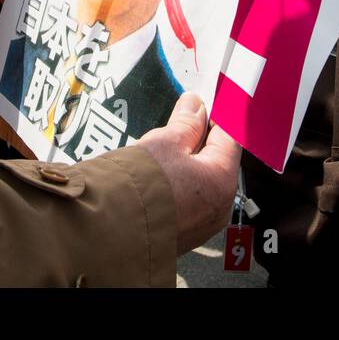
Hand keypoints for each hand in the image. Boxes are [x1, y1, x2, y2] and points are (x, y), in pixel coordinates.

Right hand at [137, 92, 240, 254]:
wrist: (108, 233)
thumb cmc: (138, 188)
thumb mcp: (164, 142)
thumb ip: (185, 122)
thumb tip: (195, 105)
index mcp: (222, 180)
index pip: (230, 136)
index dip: (215, 114)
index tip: (202, 103)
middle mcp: (220, 207)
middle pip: (216, 160)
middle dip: (198, 140)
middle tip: (177, 124)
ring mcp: (203, 225)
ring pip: (201, 182)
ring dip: (187, 163)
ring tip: (160, 152)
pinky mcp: (185, 235)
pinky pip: (189, 201)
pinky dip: (178, 185)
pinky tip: (156, 177)